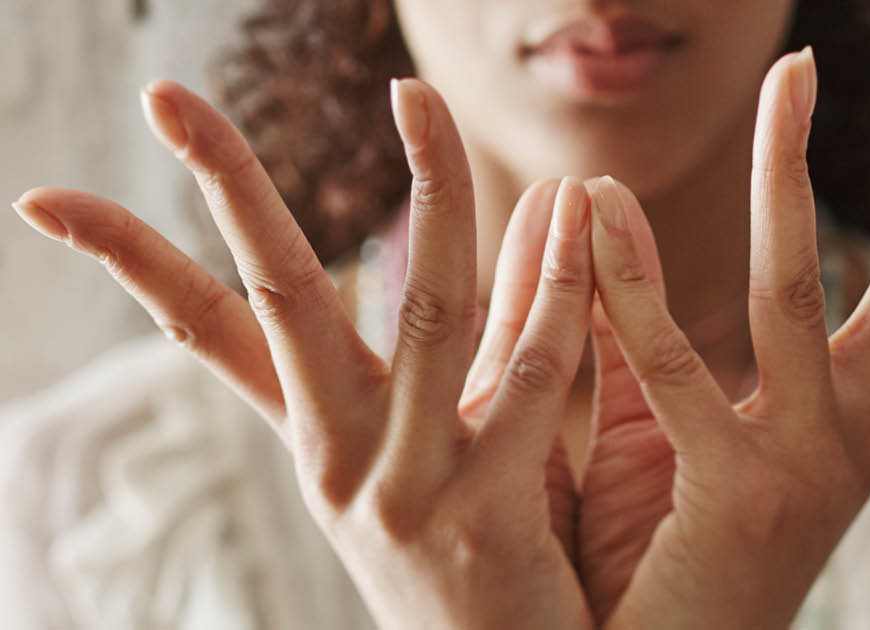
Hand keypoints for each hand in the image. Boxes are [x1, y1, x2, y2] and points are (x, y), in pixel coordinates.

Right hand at [12, 79, 596, 629]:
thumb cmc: (482, 547)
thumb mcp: (455, 433)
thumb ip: (489, 325)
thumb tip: (534, 202)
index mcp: (318, 437)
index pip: (209, 335)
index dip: (130, 265)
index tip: (49, 200)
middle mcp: (339, 460)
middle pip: (278, 301)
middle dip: (227, 193)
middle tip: (166, 99)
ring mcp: (402, 489)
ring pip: (418, 313)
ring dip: (432, 196)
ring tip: (420, 102)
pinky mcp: (482, 515)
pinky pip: (526, 378)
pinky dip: (553, 290)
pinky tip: (570, 217)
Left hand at [576, 49, 869, 627]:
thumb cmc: (663, 549)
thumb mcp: (666, 427)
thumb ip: (637, 329)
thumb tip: (600, 214)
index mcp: (862, 417)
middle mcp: (855, 430)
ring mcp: (804, 460)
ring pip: (795, 288)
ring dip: (788, 168)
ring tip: (795, 70)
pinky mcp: (729, 491)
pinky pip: (667, 363)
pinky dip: (631, 277)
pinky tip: (600, 198)